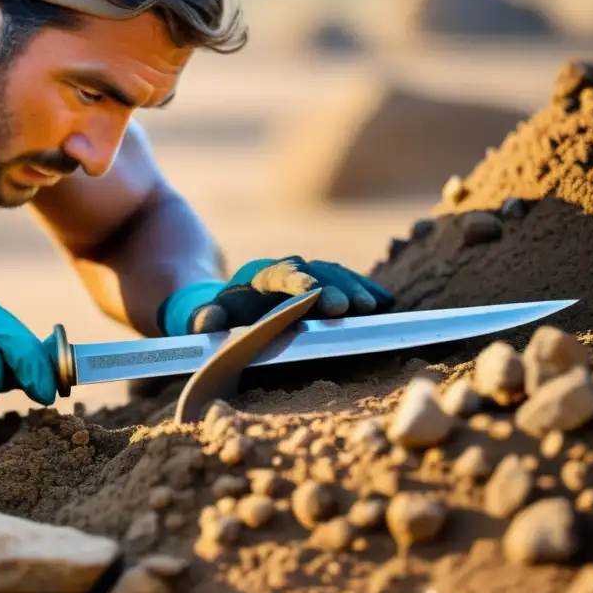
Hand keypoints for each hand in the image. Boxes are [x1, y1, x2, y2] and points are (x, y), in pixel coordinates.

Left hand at [160, 256, 394, 335]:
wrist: (231, 309)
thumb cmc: (218, 319)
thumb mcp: (205, 319)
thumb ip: (205, 320)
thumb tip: (208, 323)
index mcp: (258, 276)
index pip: (280, 273)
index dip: (296, 280)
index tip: (312, 292)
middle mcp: (286, 270)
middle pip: (314, 272)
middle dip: (333, 287)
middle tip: (348, 307)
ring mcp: (308, 276)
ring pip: (335, 275)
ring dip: (355, 289)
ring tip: (372, 308)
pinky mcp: (324, 287)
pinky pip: (348, 284)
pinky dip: (366, 291)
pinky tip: (387, 303)